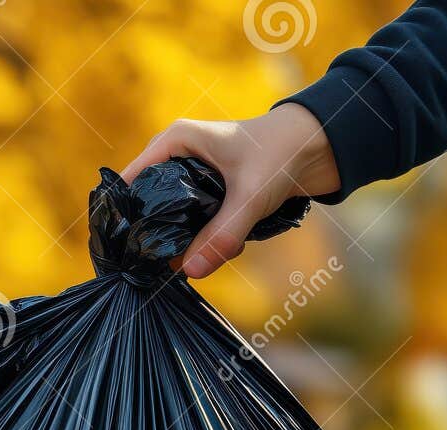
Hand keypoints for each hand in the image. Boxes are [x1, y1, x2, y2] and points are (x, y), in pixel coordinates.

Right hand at [121, 104, 339, 278]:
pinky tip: (219, 247)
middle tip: (163, 261)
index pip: (130, 180)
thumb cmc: (283, 154)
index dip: (124, 213)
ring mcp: (192, 174)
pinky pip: (191, 220)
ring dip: (184, 239)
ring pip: (170, 216)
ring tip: (200, 254)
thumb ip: (221, 235)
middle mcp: (177, 156)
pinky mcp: (208, 191)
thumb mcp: (250, 197)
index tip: (124, 247)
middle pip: (147, 202)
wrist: (323, 145)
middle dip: (157, 233)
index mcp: (175, 141)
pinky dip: (201, 237)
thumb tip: (188, 271)